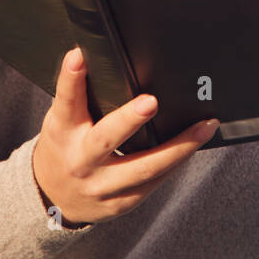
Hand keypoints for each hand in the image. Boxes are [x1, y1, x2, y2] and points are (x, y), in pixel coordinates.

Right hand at [33, 46, 218, 224]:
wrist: (53, 198)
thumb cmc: (65, 147)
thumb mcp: (63, 122)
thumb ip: (82, 100)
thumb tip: (110, 62)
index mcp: (62, 133)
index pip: (67, 102)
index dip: (71, 79)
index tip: (79, 56)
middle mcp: (80, 160)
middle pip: (105, 139)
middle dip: (129, 121)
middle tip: (150, 101)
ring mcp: (101, 185)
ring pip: (144, 168)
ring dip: (179, 147)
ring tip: (205, 126)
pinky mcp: (121, 202)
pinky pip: (154, 182)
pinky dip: (176, 162)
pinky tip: (194, 146)